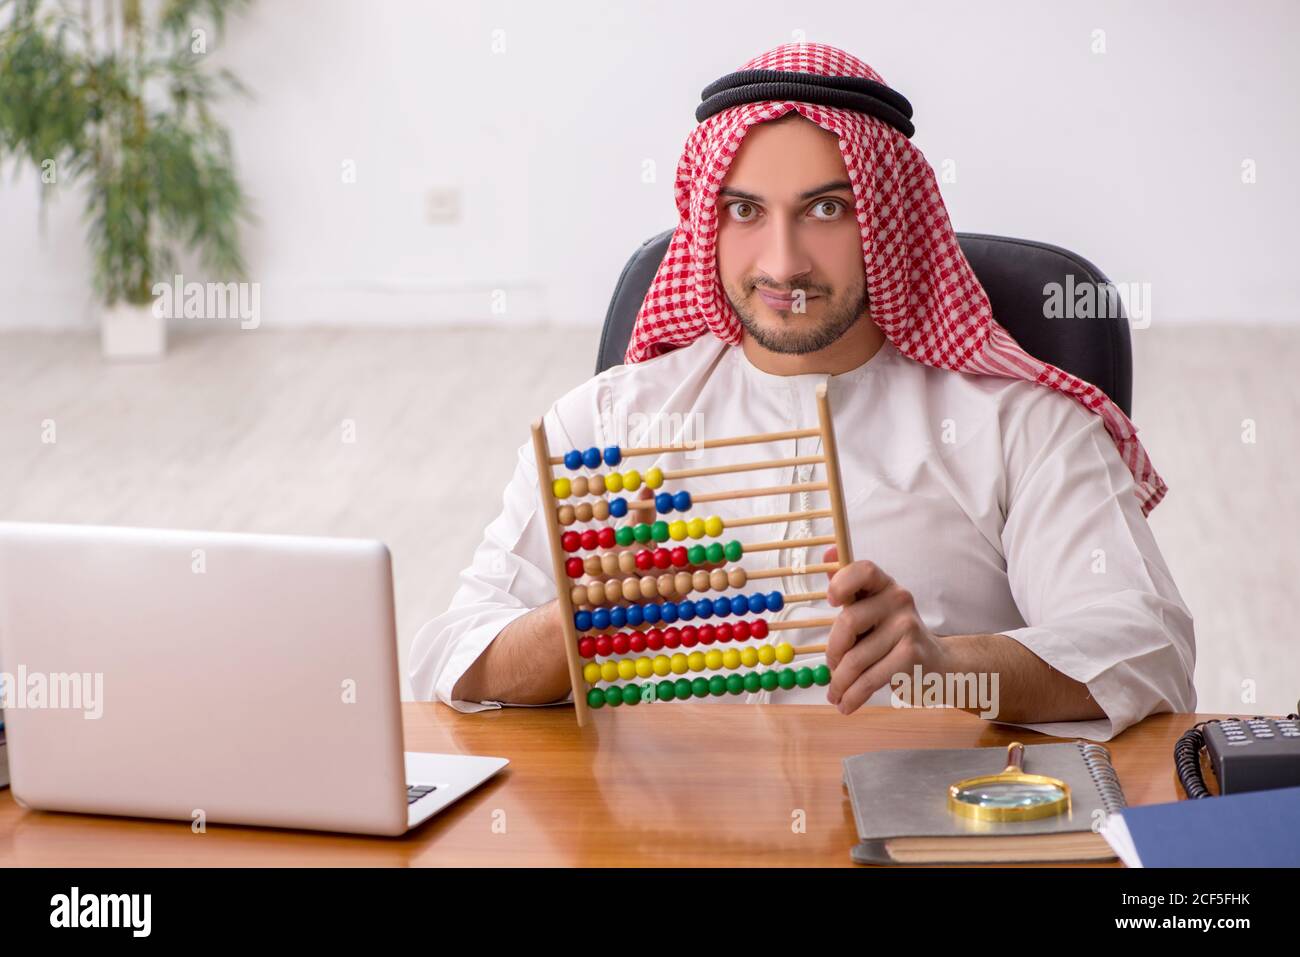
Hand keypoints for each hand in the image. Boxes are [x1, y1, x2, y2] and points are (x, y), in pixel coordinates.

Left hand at [821, 545, 948, 713]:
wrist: (941, 665)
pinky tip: (846, 704)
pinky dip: (853, 695)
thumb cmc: (895, 635)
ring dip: (839, 682)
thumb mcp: (874, 608)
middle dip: (832, 651)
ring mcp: (907, 627)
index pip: (864, 570)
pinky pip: (871, 678)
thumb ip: (851, 587)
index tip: (831, 600)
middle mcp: (899, 600)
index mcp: (885, 585)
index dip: (843, 581)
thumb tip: (828, 550)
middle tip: (831, 669)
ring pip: (856, 658)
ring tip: (835, 694)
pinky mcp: (911, 655)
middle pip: (849, 622)